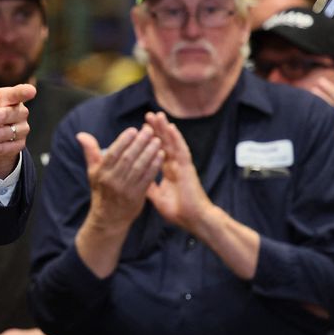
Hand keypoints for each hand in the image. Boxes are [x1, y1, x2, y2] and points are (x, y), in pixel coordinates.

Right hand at [80, 124, 163, 230]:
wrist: (109, 218)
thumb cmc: (101, 190)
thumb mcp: (93, 172)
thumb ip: (90, 152)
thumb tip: (81, 134)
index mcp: (101, 173)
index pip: (113, 153)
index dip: (124, 140)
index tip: (134, 130)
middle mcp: (112, 181)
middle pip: (128, 158)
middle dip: (140, 143)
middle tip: (149, 130)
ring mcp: (125, 189)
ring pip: (139, 167)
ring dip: (149, 152)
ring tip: (157, 140)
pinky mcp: (137, 196)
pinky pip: (147, 178)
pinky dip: (154, 166)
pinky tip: (160, 155)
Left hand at [144, 112, 213, 232]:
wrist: (194, 220)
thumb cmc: (179, 211)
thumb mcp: (158, 197)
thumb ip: (149, 187)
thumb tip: (138, 181)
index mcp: (168, 171)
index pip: (157, 151)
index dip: (149, 140)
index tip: (139, 130)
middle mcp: (175, 165)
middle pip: (164, 143)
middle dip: (156, 129)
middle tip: (147, 115)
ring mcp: (182, 165)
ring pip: (172, 142)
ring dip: (165, 128)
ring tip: (157, 115)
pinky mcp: (188, 168)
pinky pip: (181, 150)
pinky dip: (176, 138)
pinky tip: (171, 127)